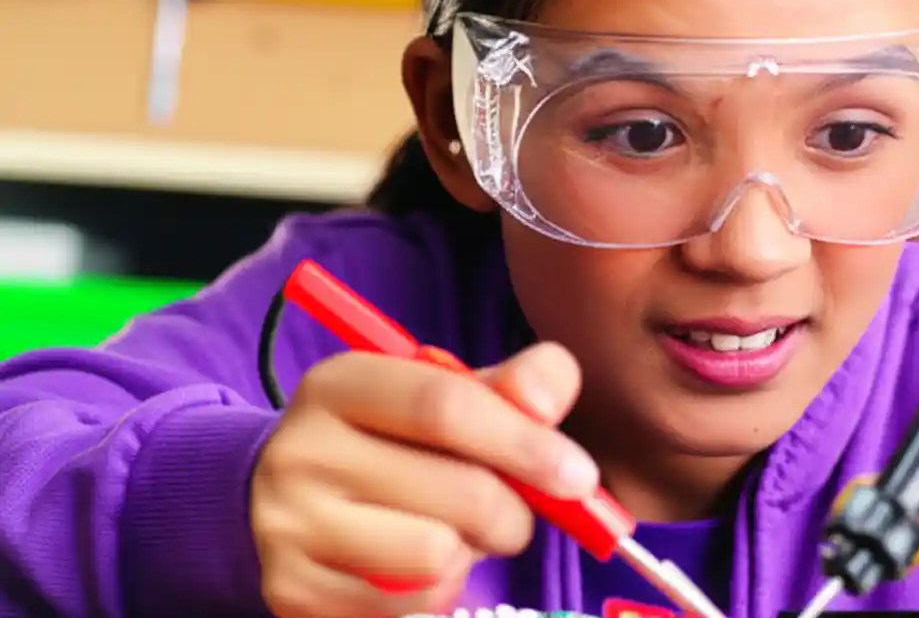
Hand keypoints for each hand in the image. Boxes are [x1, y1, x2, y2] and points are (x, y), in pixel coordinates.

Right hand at [250, 343, 598, 617]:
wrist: (279, 500)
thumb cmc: (386, 443)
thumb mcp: (436, 396)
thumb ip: (508, 389)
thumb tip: (551, 399)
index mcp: (340, 384)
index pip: (446, 406)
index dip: (526, 442)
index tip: (579, 477)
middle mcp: (302, 451)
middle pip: (461, 492)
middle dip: (514, 512)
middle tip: (510, 513)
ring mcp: (288, 528)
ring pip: (439, 556)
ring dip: (471, 554)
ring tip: (451, 535)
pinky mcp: (292, 594)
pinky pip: (413, 606)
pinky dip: (438, 593)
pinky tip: (417, 568)